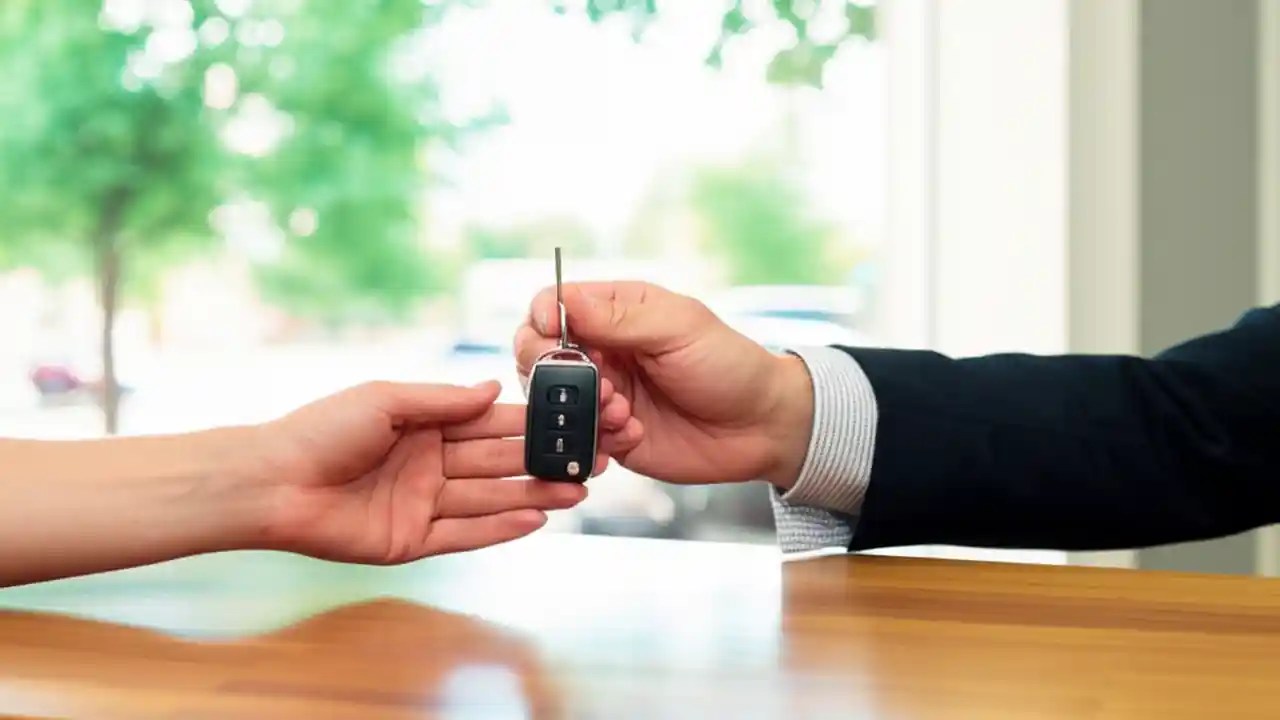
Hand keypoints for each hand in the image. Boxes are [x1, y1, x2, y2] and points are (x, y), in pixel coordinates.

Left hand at [245, 380, 611, 563]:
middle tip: (590, 463)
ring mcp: (423, 504)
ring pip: (489, 500)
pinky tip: (536, 519)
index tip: (570, 424)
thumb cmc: (321, 430)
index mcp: (425, 426)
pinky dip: (500, 529)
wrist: (273, 481)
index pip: (489, 425)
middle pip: (498, 464)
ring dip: (533, 496)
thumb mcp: (387, 400)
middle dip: (543, 462)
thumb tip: (494, 389)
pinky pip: (465, 534)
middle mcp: (430, 464)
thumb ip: (443, 400)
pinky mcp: (412, 541)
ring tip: (576, 493)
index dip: (530, 426)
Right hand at [514, 282, 814, 489]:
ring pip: (553, 402)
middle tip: (596, 383)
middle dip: (552, 372)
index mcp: (616, 314)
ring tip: (623, 413)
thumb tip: (560, 302)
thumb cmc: (729, 364)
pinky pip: (581, 440)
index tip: (553, 336)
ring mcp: (605, 396)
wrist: (762, 426)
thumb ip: (619, 318)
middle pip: (537, 355)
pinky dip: (599, 440)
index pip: (552, 307)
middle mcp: (603, 353)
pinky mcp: (613, 437)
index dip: (541, 321)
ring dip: (580, 409)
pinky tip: (635, 434)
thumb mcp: (679, 328)